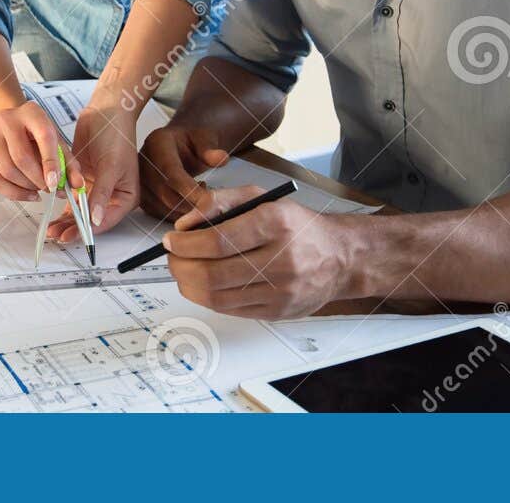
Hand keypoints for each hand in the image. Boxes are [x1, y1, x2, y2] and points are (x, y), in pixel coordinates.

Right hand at [0, 100, 77, 202]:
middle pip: (21, 157)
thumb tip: (77, 185)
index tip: (56, 183)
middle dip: (37, 179)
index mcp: (32, 112)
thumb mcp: (56, 140)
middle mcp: (8, 120)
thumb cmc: (35, 133)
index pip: (43, 136)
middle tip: (49, 188)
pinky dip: (12, 192)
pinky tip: (26, 193)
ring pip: (7, 170)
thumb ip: (69, 163)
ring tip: (38, 188)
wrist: (10, 123)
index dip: (50, 162)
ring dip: (26, 187)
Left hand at [46, 109, 138, 241]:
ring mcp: (96, 189)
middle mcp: (111, 196)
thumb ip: (101, 193)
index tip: (73, 235)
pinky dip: (62, 204)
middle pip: (91, 219)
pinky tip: (52, 213)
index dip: (88, 229)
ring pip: (79, 211)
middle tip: (57, 235)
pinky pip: (71, 197)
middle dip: (74, 228)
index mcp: (125, 197)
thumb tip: (94, 219)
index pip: (106, 220)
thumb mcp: (111, 166)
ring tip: (51, 229)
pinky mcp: (82, 180)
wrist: (106, 111)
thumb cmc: (116, 135)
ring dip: (66, 220)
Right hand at [138, 124, 230, 220]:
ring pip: (163, 207)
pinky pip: (159, 213)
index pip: (171, 171)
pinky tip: (187, 200)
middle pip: (165, 193)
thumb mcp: (204, 139)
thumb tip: (221, 158)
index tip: (208, 200)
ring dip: (185, 209)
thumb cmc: (190, 142)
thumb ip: (210, 149)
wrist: (177, 146)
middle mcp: (142, 162)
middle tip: (209, 199)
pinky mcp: (140, 196)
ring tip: (198, 193)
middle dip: (191, 203)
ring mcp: (138, 181)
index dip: (189, 189)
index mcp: (157, 143)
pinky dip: (177, 213)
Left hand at [163, 185, 355, 318]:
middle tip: (171, 257)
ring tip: (182, 270)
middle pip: (213, 274)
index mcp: (275, 224)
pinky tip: (203, 284)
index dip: (185, 244)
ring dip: (188, 285)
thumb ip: (219, 203)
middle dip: (180, 266)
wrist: (340, 257)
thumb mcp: (260, 198)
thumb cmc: (296, 225)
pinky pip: (231, 309)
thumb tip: (184, 224)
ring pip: (218, 297)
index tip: (170, 240)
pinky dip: (208, 297)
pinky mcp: (278, 311)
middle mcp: (281, 259)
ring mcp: (281, 290)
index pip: (217, 241)